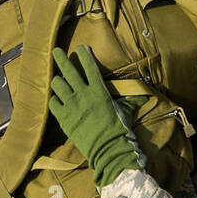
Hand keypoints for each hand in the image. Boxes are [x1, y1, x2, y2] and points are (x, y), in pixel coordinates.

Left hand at [48, 47, 142, 188]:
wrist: (108, 149)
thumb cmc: (119, 129)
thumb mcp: (126, 111)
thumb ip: (130, 99)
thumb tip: (143, 94)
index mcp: (99, 91)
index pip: (90, 67)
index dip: (84, 55)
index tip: (80, 48)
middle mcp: (84, 95)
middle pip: (68, 70)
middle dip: (60, 58)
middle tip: (56, 50)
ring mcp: (72, 106)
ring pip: (57, 85)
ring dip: (57, 81)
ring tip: (58, 80)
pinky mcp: (64, 118)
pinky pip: (53, 102)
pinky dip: (54, 99)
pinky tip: (57, 100)